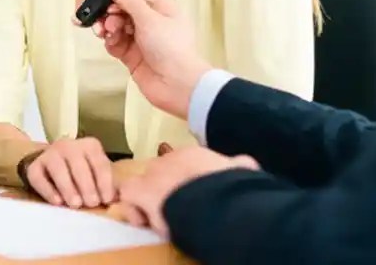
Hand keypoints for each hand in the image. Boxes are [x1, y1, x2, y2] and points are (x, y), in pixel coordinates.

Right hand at [23, 137, 116, 208]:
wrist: (50, 166)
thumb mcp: (95, 173)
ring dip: (68, 187)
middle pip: (78, 164)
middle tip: (91, 203)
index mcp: (89, 146)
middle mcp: (68, 145)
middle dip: (86, 185)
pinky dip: (48, 190)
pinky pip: (39, 177)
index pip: (99, 162)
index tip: (106, 199)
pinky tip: (57, 202)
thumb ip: (105, 183)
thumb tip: (117, 199)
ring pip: (58, 168)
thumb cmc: (80, 173)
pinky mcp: (33, 166)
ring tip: (75, 204)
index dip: (104, 182)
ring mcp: (49, 154)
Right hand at [94, 0, 211, 117]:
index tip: (103, 1)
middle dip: (110, 14)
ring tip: (104, 33)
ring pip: (117, 27)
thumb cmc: (169, 46)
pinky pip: (117, 44)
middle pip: (123, 10)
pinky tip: (110, 43)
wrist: (178, 85)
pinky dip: (111, 42)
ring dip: (108, 28)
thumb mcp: (149, 18)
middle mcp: (151, 22)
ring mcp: (142, 40)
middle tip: (105, 22)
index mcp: (161, 7)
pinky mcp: (133, 57)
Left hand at [117, 146, 259, 235]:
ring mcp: (154, 173)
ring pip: (140, 184)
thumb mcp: (241, 170)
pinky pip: (128, 196)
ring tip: (158, 218)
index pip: (180, 164)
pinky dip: (134, 209)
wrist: (216, 192)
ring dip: (146, 201)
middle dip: (163, 191)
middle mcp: (171, 159)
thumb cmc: (231, 184)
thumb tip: (247, 164)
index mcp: (193, 155)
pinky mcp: (142, 190)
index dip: (182, 182)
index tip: (189, 195)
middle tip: (173, 210)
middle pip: (159, 174)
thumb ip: (241, 165)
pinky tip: (145, 221)